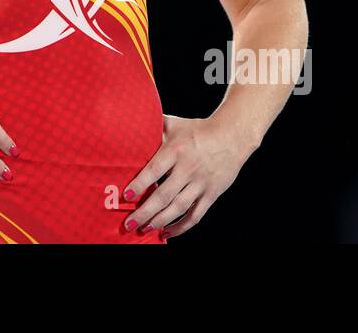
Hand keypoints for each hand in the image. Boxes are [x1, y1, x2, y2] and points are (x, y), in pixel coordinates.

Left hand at [121, 114, 252, 238]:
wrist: (231, 136)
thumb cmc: (198, 130)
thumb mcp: (175, 124)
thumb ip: (154, 127)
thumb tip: (132, 125)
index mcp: (177, 150)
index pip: (155, 170)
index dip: (140, 184)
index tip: (126, 196)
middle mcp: (188, 168)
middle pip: (164, 195)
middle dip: (144, 212)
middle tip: (129, 223)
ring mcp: (201, 183)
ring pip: (178, 208)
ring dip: (160, 221)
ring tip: (144, 229)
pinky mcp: (211, 194)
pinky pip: (195, 215)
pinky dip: (181, 227)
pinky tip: (167, 233)